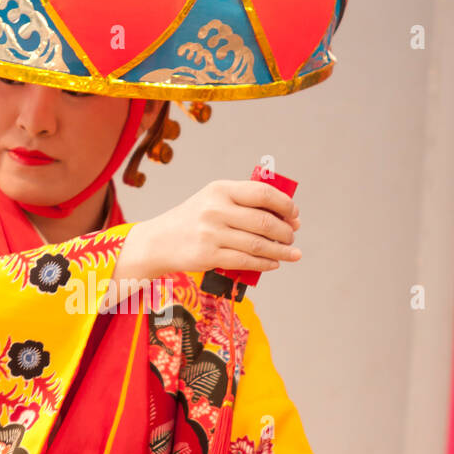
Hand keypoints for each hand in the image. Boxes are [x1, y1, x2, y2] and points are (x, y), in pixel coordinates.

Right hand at [112, 178, 300, 283]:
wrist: (158, 241)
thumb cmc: (192, 220)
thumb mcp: (212, 200)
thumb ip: (243, 203)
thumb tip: (284, 216)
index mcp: (220, 189)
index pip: (262, 193)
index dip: (285, 204)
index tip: (294, 214)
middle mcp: (215, 209)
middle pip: (264, 221)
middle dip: (285, 231)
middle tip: (292, 236)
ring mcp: (211, 233)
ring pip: (258, 244)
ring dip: (280, 251)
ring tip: (291, 253)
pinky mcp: (208, 256)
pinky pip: (245, 261)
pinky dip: (265, 264)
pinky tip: (274, 263)